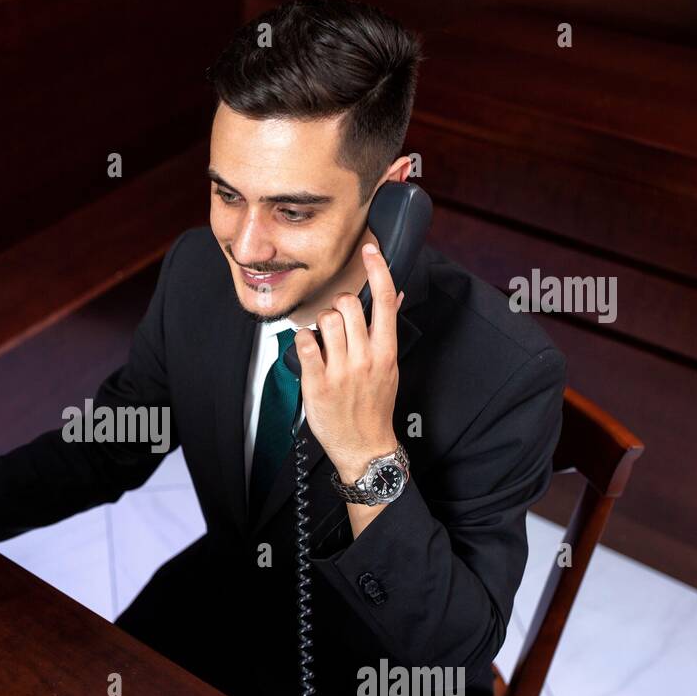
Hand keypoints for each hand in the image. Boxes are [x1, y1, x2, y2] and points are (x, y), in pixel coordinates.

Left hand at [292, 242, 402, 482]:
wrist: (365, 446)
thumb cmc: (375, 407)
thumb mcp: (390, 367)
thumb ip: (387, 332)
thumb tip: (393, 297)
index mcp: (386, 351)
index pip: (384, 300)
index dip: (378, 269)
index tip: (371, 249)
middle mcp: (365, 357)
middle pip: (348, 305)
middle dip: (338, 307)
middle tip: (337, 324)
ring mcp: (341, 370)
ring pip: (325, 321)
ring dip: (320, 326)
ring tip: (323, 344)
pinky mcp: (318, 382)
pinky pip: (305, 343)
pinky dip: (302, 341)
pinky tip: (308, 351)